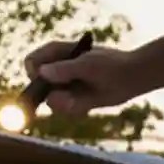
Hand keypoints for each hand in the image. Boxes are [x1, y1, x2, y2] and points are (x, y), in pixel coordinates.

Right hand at [23, 42, 145, 115]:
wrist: (132, 77)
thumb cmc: (111, 64)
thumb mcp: (88, 65)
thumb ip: (65, 69)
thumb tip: (42, 73)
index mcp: (56, 53)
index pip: (32, 61)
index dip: (32, 72)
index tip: (41, 81)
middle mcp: (57, 70)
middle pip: (37, 85)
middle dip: (49, 94)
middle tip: (66, 98)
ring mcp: (64, 86)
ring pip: (50, 101)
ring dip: (63, 104)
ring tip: (81, 101)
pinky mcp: (72, 100)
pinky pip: (64, 109)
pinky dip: (73, 109)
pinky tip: (87, 105)